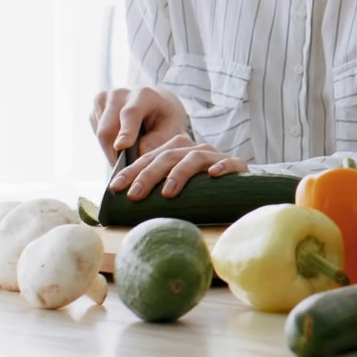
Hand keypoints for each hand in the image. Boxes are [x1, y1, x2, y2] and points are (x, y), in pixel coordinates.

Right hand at [89, 86, 190, 164]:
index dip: (125, 131)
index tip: (121, 146)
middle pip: (108, 128)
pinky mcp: (96, 108)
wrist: (156, 103)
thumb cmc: (166, 118)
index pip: (131, 113)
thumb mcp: (172, 128)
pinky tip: (121, 142)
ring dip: (111, 150)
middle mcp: (120, 94)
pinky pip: (96, 132)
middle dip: (114, 153)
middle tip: (125, 174)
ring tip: (127, 157)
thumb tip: (138, 157)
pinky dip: (107, 144)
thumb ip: (157, 142)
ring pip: (100, 133)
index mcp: (144, 95)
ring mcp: (105, 99)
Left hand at [108, 140, 248, 199]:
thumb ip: (157, 190)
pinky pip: (230, 162)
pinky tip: (213, 174)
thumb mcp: (177, 188)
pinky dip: (221, 166)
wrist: (241, 188)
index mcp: (177, 151)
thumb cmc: (203, 191)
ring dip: (179, 173)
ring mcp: (216, 156)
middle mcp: (194, 149)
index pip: (150, 158)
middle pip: (168, 156)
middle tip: (135, 194)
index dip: (132, 171)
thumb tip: (126, 206)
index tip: (115, 187)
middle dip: (149, 175)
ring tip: (168, 192)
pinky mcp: (237, 165)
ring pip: (194, 157)